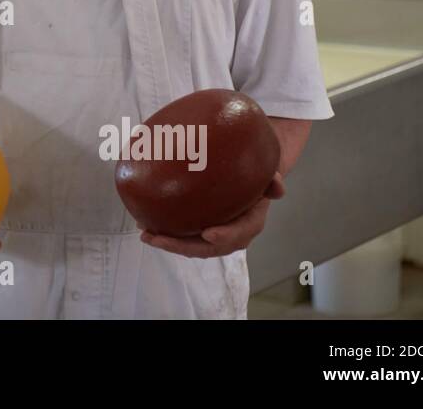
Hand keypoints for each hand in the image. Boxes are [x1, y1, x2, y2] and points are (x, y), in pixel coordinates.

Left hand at [139, 172, 285, 258]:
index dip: (225, 236)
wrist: (248, 179)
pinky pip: (182, 235)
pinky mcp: (199, 230)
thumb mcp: (267, 173)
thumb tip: (278, 187)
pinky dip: (165, 233)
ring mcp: (214, 235)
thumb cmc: (256, 175)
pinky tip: (145, 223)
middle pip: (207, 248)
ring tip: (145, 233)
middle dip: (181, 246)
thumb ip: (272, 179)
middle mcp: (232, 235)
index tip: (208, 233)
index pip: (239, 234)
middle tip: (158, 238)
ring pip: (191, 246)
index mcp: (250, 223)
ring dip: (168, 242)